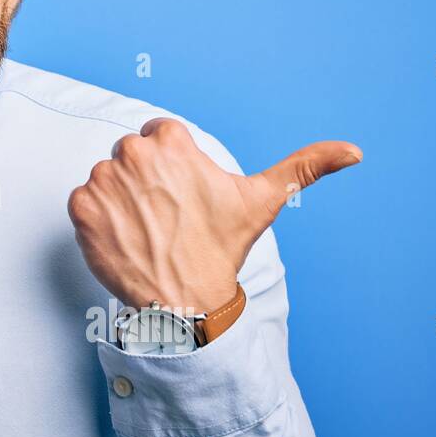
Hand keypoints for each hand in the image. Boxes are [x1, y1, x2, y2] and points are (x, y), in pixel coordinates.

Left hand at [66, 118, 360, 314]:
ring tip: (147, 229)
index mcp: (172, 141)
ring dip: (121, 200)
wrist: (184, 301)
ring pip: (107, 178)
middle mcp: (133, 153)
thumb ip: (304, 166)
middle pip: (130, 156)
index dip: (171, 166)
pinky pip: (82, 201)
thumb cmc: (222, 249)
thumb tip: (355, 151)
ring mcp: (103, 180)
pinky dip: (98, 219)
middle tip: (166, 216)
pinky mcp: (80, 208)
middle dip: (145, 181)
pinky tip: (124, 238)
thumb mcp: (264, 201)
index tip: (181, 194)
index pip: (159, 136)